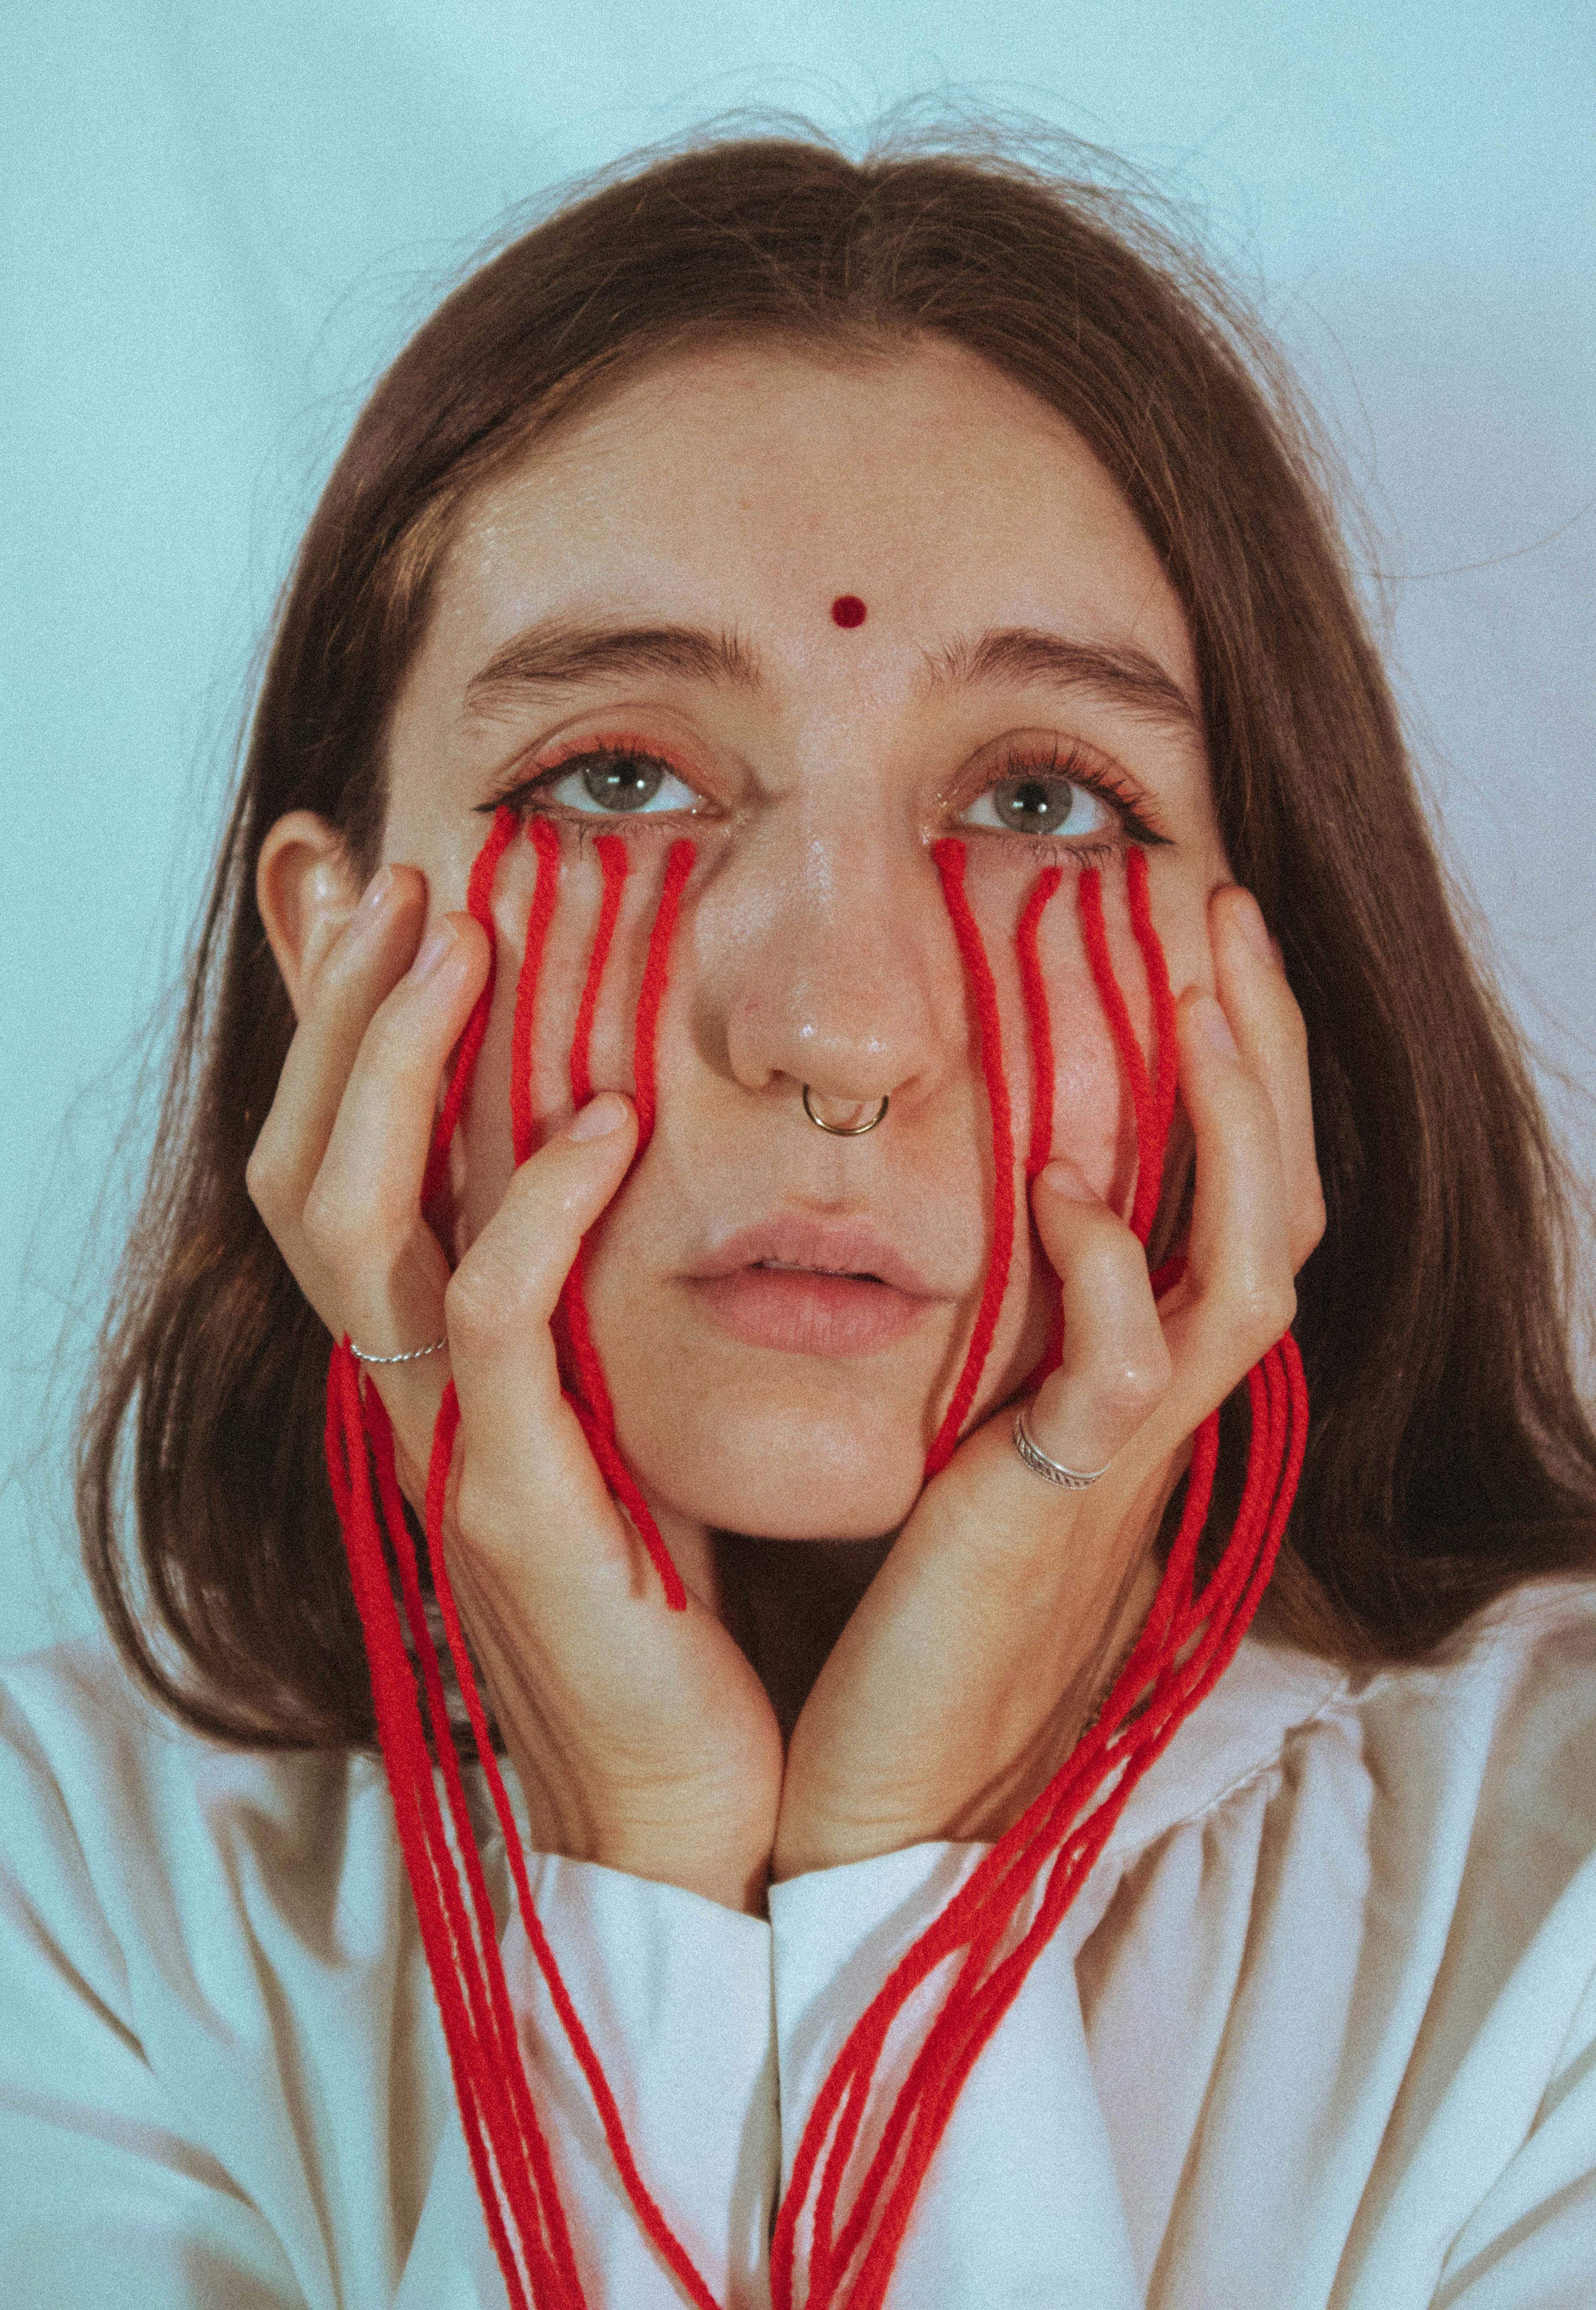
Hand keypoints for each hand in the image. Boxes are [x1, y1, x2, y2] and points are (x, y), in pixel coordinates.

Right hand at [247, 865, 783, 1914]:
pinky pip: (491, 1325)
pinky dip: (533, 1209)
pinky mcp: (515, 1503)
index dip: (318, 1024)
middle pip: (303, 1171)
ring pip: (351, 1223)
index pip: (329, 1164)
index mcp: (432, 1369)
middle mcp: (407, 1395)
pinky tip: (601, 1123)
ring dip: (389, 1066)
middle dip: (339, 1012)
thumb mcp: (624, 1414)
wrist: (688, 1800)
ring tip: (458, 934)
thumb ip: (601, 1300)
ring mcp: (444, 1447)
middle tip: (401, 877)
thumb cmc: (677, 1598)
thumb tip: (625, 1160)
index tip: (341, 876)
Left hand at [771, 884, 1324, 1880]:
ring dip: (1237, 1126)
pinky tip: (1075, 1198)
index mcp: (1125, 1381)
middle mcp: (1155, 1405)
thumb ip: (983, 1334)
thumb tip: (969, 1213)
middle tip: (1226, 917)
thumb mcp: (957, 1435)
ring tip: (1204, 993)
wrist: (890, 1780)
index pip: (1214, 1198)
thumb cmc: (905, 1608)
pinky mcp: (1062, 1504)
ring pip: (1246, 1267)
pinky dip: (1117, 1279)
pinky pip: (1131, 1375)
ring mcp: (1128, 1456)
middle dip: (1260, 1054)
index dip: (1228, 1071)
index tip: (1188, 944)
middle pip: (1270, 1203)